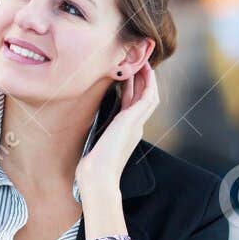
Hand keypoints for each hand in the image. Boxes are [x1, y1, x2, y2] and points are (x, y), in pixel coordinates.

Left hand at [76, 63, 158, 200]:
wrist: (99, 178)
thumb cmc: (93, 169)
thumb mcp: (93, 146)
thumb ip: (95, 135)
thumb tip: (88, 126)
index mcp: (126, 133)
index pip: (133, 106)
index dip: (133, 89)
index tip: (128, 75)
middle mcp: (135, 128)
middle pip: (144, 98)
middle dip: (142, 80)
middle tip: (139, 62)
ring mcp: (137, 124)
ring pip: (150, 95)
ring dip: (148, 78)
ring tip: (143, 61)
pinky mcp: (134, 120)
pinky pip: (148, 96)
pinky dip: (148, 82)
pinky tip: (144, 69)